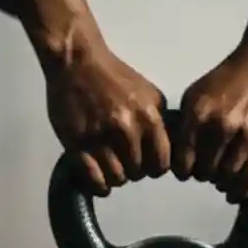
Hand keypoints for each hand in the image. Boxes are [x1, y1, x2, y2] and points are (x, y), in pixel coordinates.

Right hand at [46, 41, 169, 195]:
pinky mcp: (77, 144)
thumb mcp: (149, 94)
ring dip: (116, 177)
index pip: (162, 162)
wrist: (78, 62)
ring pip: (117, 179)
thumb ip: (161, 121)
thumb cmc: (115, 77)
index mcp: (148, 117)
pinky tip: (100, 180)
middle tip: (126, 161)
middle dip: (135, 170)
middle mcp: (126, 130)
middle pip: (139, 173)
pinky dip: (99, 185)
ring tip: (112, 167)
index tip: (149, 164)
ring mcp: (100, 138)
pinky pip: (94, 179)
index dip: (156, 167)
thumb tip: (171, 148)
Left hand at [173, 42, 247, 201]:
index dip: (183, 170)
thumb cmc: (231, 76)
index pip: (183, 161)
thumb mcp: (197, 93)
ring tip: (223, 179)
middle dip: (204, 175)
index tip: (187, 171)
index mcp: (198, 114)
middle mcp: (220, 128)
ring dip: (223, 182)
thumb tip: (176, 152)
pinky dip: (241, 192)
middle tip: (208, 171)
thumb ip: (186, 122)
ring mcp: (246, 137)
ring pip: (227, 178)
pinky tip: (235, 194)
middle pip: (204, 172)